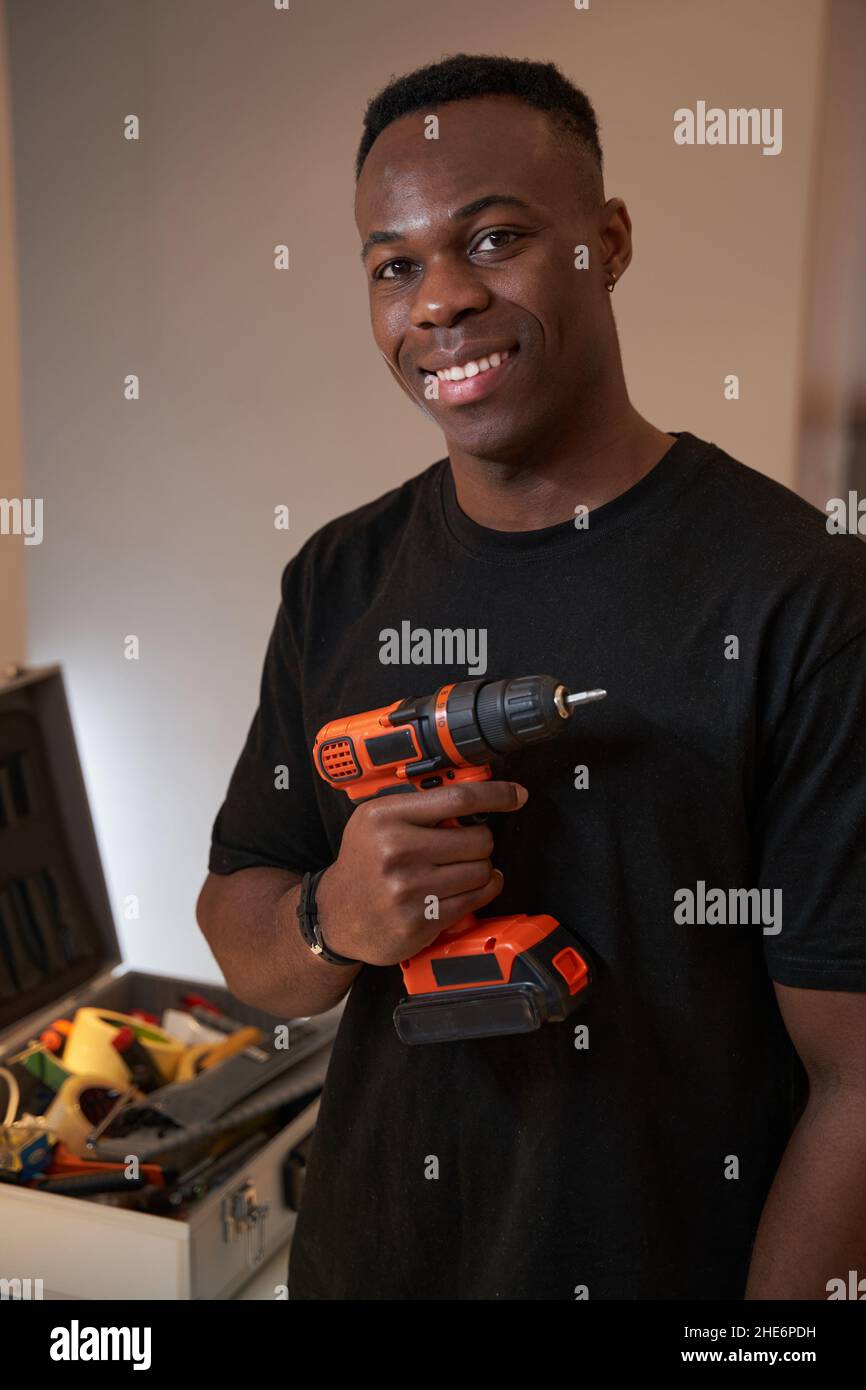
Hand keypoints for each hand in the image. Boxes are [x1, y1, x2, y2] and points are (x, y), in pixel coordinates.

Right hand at [315, 780, 528, 966]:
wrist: (335, 915)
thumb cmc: (363, 863)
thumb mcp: (375, 821)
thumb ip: (418, 805)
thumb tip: (476, 793)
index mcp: (385, 817)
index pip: (457, 798)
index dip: (496, 794)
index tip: (515, 795)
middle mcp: (395, 852)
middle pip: (478, 838)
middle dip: (481, 841)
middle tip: (466, 845)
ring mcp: (409, 889)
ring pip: (482, 870)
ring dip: (480, 869)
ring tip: (459, 869)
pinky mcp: (420, 921)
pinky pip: (475, 899)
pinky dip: (481, 891)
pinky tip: (466, 888)